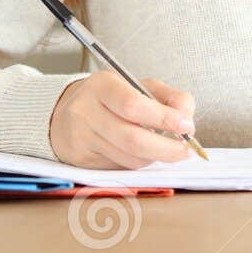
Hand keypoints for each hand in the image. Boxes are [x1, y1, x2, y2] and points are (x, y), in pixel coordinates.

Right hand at [48, 71, 196, 168]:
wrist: (64, 114)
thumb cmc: (109, 99)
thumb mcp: (138, 85)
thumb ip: (168, 97)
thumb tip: (187, 117)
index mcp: (102, 86)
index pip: (134, 105)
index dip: (164, 118)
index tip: (187, 125)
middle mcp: (86, 111)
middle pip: (132, 138)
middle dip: (166, 148)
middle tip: (186, 150)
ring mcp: (81, 138)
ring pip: (128, 157)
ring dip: (155, 157)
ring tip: (167, 149)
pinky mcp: (81, 159)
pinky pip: (119, 167)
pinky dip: (139, 162)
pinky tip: (143, 153)